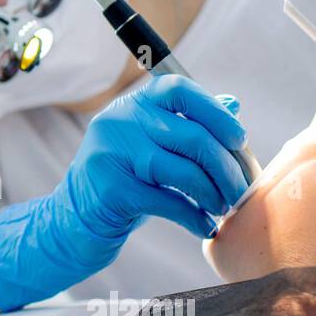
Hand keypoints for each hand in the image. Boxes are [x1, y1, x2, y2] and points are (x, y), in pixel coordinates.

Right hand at [0, 74, 248, 311]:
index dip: (215, 112)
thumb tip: (233, 105)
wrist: (75, 219)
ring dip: (213, 194)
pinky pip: (168, 202)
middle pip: (191, 136)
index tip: (238, 140)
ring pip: (182, 171)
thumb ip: (186, 125)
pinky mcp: (111, 189)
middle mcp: (119, 121)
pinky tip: (205, 226)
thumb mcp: (151, 147)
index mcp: (133, 104)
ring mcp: (111, 153)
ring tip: (223, 208)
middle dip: (226, 168)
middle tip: (240, 191)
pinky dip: (194, 217)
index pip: (179, 89)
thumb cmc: (124, 181)